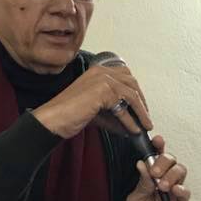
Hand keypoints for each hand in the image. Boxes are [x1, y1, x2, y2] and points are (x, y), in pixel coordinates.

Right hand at [33, 64, 151, 139]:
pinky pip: (124, 107)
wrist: (53, 120)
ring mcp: (102, 79)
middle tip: (146, 117)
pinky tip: (132, 130)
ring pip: (131, 94)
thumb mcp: (96, 110)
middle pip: (132, 83)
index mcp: (98, 70)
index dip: (136, 91)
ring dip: (141, 112)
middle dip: (142, 101)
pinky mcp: (102, 91)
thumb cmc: (68, 114)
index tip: (141, 106)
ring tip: (145, 125)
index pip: (125, 76)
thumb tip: (131, 122)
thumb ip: (113, 112)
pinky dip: (130, 120)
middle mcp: (101, 71)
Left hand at [121, 135, 189, 200]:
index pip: (157, 156)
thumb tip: (142, 163)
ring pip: (181, 172)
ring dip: (172, 174)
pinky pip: (186, 192)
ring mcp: (174, 191)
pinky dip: (182, 188)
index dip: (158, 146)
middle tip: (154, 171)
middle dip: (164, 162)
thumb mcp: (134, 199)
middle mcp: (164, 180)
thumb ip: (141, 182)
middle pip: (172, 161)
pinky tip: (174, 190)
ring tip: (161, 185)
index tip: (157, 140)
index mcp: (151, 176)